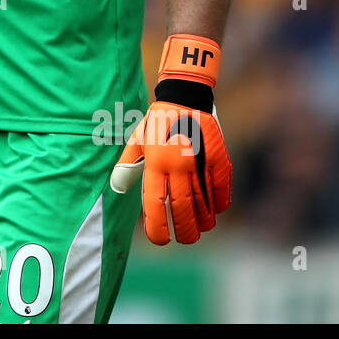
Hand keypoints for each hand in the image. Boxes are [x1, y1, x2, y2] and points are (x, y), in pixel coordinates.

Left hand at [109, 34, 231, 244]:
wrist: (184, 98)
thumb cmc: (157, 123)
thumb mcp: (137, 140)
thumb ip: (128, 164)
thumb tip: (117, 187)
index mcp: (154, 162)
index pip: (154, 203)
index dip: (157, 227)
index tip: (160, 240)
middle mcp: (176, 165)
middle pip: (181, 208)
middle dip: (184, 231)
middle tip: (186, 240)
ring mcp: (199, 162)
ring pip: (203, 202)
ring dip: (204, 221)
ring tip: (202, 229)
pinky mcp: (218, 158)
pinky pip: (220, 187)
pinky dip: (220, 202)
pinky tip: (216, 211)